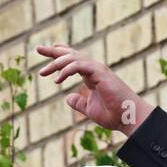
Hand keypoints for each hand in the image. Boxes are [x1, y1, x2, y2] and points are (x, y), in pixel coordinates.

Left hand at [36, 44, 153, 135]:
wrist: (128, 118)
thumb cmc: (114, 114)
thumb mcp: (90, 109)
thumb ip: (79, 103)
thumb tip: (67, 98)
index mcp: (91, 76)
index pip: (73, 60)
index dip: (59, 55)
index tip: (46, 52)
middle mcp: (94, 69)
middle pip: (71, 54)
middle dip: (53, 52)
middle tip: (37, 49)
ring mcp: (98, 70)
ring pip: (73, 58)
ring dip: (57, 63)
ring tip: (44, 72)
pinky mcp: (100, 73)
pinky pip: (80, 66)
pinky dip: (67, 70)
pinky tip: (57, 79)